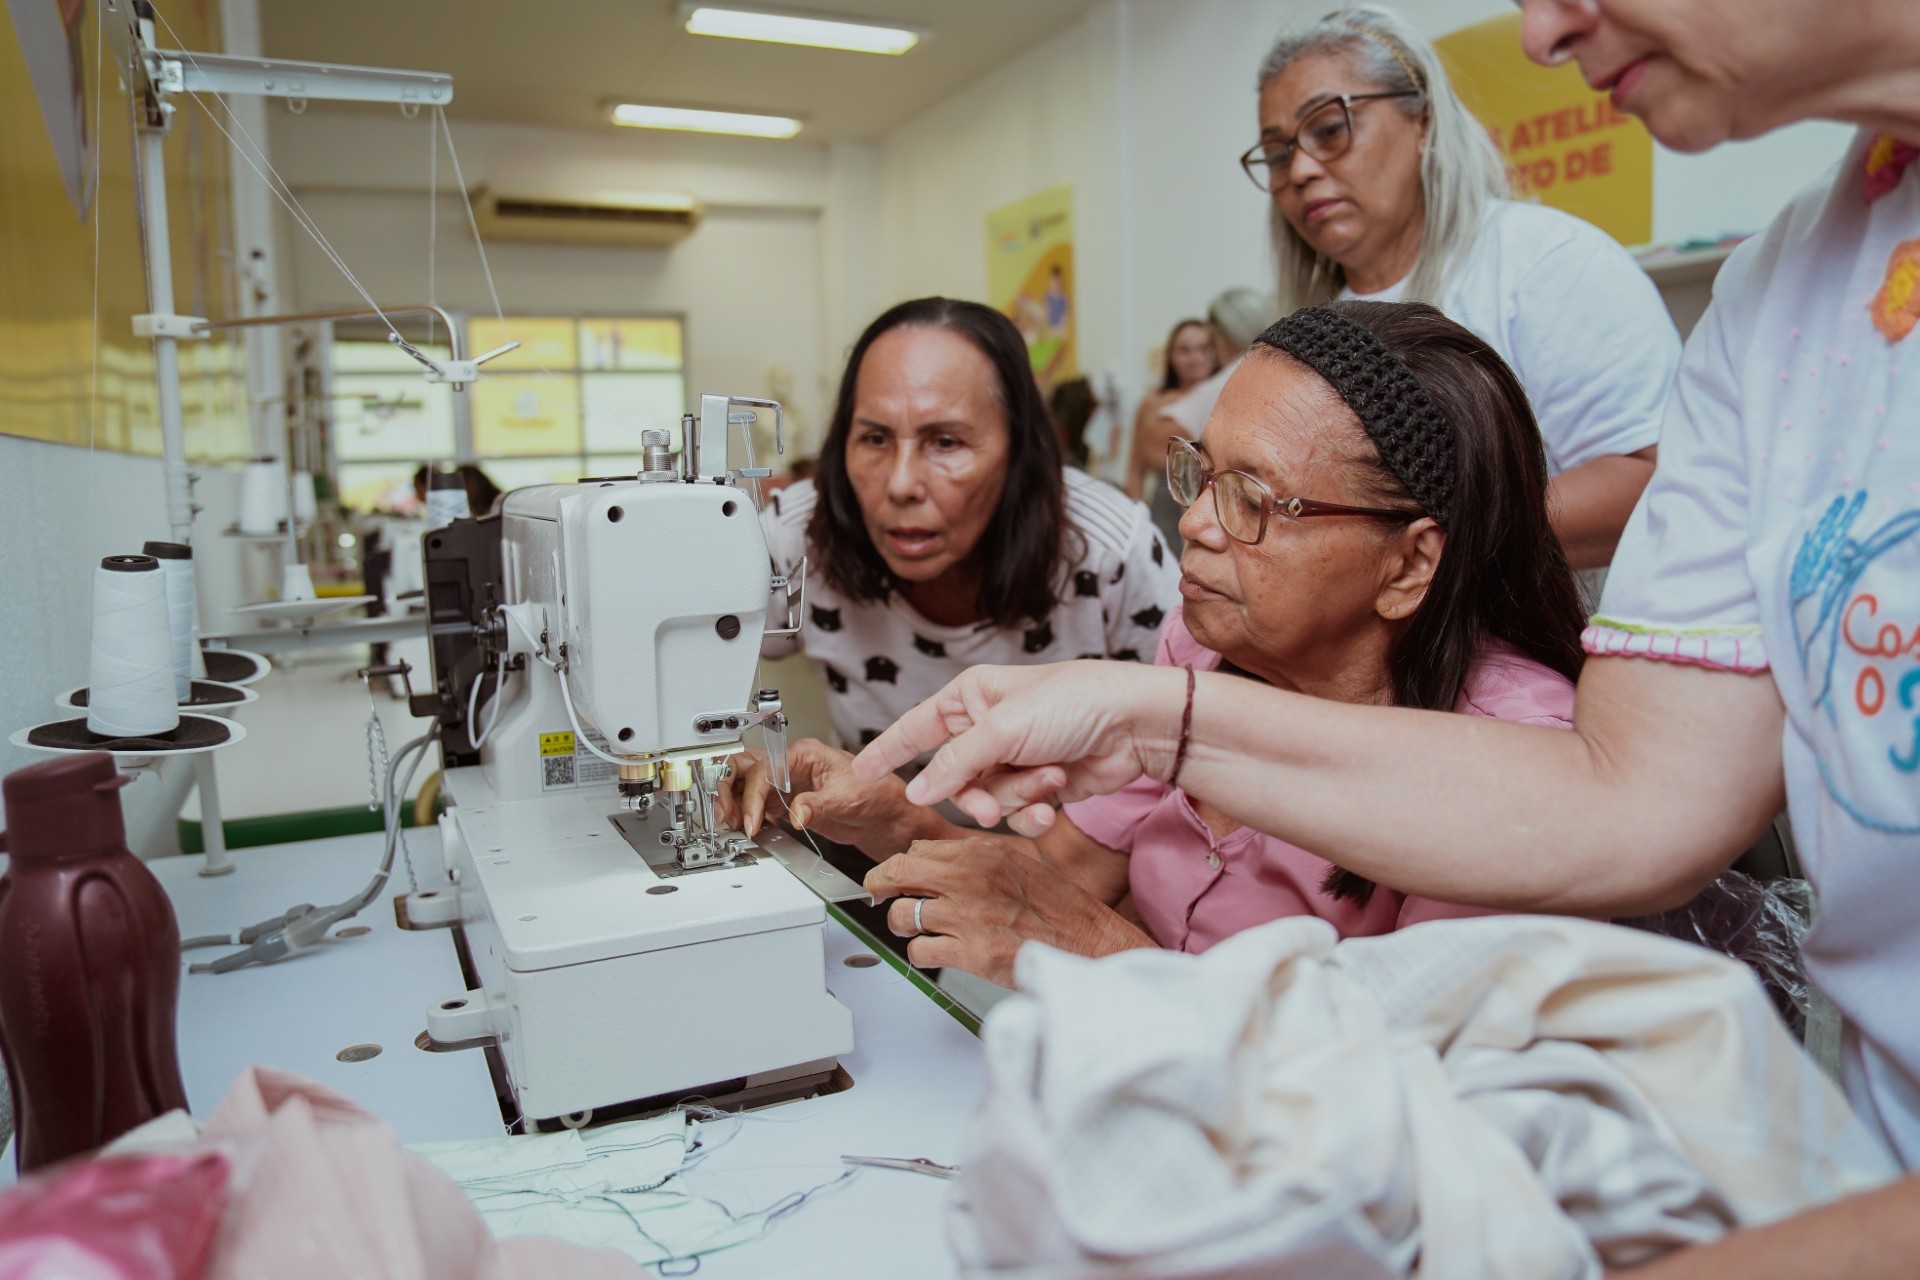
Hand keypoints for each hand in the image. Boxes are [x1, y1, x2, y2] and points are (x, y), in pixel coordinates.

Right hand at [717, 737, 949, 859]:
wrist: (888, 817)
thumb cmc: (878, 795)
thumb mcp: (849, 799)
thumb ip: (818, 805)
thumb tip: (795, 812)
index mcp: (804, 754)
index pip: (765, 769)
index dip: (754, 795)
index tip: (753, 819)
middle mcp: (791, 766)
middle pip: (745, 768)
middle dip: (730, 789)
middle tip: (728, 816)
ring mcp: (787, 785)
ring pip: (745, 785)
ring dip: (734, 802)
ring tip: (732, 823)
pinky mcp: (787, 804)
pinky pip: (756, 805)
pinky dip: (746, 815)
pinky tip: (747, 828)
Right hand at [852, 661, 1185, 836]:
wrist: (1135, 726)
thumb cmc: (1076, 702)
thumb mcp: (1004, 728)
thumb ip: (954, 763)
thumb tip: (918, 791)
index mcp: (971, 699)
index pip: (915, 728)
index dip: (887, 751)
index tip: (859, 772)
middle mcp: (989, 728)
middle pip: (953, 779)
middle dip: (976, 795)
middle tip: (992, 802)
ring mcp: (1014, 759)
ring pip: (986, 801)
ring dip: (1016, 799)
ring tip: (1046, 782)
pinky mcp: (1040, 785)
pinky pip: (1017, 814)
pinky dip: (1034, 813)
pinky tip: (1055, 803)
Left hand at [863, 836, 1154, 986]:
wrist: (1090, 946)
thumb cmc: (1062, 912)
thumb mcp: (1021, 867)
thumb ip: (979, 863)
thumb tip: (938, 866)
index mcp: (985, 852)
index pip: (921, 847)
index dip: (904, 864)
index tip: (898, 875)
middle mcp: (971, 877)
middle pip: (898, 870)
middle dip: (880, 884)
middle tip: (878, 894)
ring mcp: (967, 914)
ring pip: (901, 913)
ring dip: (902, 925)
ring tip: (914, 931)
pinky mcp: (969, 952)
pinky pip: (920, 951)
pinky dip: (922, 955)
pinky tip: (937, 954)